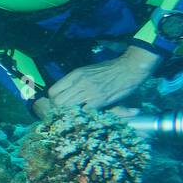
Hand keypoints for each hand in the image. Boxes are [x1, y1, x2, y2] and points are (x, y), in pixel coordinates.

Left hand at [44, 46, 162, 111]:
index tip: (59, 104)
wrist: (129, 68)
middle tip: (66, 112)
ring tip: (75, 114)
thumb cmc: (109, 70)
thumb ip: (76, 82)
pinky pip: (84, 111)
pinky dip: (84, 115)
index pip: (53, 91)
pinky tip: (87, 114)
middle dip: (59, 109)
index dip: (53, 100)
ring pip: (68, 107)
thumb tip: (64, 93)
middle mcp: (79, 82)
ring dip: (70, 113)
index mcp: (75, 74)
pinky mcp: (99, 100)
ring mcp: (88, 91)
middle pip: (58, 102)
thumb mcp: (88, 71)